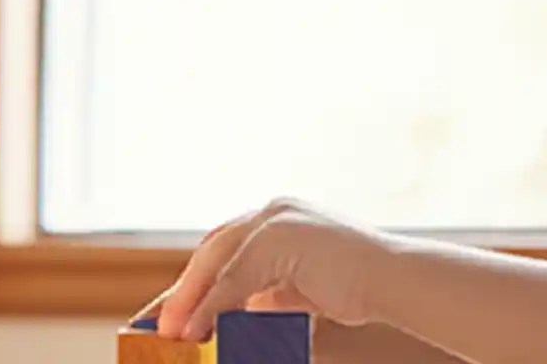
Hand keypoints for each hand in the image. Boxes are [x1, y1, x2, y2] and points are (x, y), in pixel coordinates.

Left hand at [134, 199, 394, 341]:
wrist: (393, 280)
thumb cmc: (353, 289)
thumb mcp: (293, 293)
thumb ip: (258, 299)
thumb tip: (219, 322)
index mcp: (276, 217)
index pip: (222, 249)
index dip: (192, 283)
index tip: (165, 315)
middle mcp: (272, 211)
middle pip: (211, 250)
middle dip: (181, 290)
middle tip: (153, 327)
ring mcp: (276, 219)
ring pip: (217, 261)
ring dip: (190, 300)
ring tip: (169, 335)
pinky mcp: (279, 237)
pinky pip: (233, 276)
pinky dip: (211, 306)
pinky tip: (195, 329)